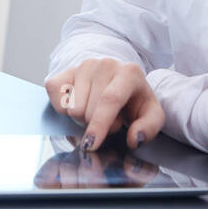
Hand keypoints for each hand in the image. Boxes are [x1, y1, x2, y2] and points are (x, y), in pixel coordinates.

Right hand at [45, 57, 164, 150]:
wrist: (120, 81)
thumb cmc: (134, 100)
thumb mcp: (151, 114)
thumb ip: (148, 128)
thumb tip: (134, 138)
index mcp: (129, 72)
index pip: (110, 99)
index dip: (99, 124)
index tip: (91, 144)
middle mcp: (105, 64)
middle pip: (88, 110)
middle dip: (96, 125)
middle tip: (109, 119)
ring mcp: (83, 66)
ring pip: (72, 108)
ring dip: (82, 118)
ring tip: (95, 110)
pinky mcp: (65, 71)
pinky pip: (56, 99)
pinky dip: (65, 110)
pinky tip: (80, 104)